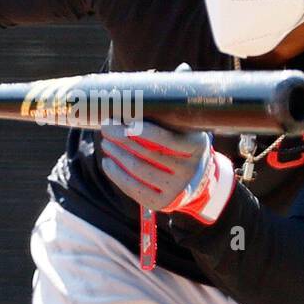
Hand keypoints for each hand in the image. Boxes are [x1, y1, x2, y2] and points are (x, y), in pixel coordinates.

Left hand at [99, 119, 236, 224]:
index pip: (169, 139)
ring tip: (106, 143)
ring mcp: (176, 189)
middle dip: (123, 138)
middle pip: (149, 153)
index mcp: (197, 147)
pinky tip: (108, 162)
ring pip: (139, 170)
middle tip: (107, 126)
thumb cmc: (181, 145)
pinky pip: (134, 189)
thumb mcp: (184, 130)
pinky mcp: (161, 203)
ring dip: (117, 154)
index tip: (126, 121)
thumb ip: (165, 119)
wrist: (194, 178)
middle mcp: (189, 170)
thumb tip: (129, 101)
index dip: (146, 131)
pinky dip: (117, 175)